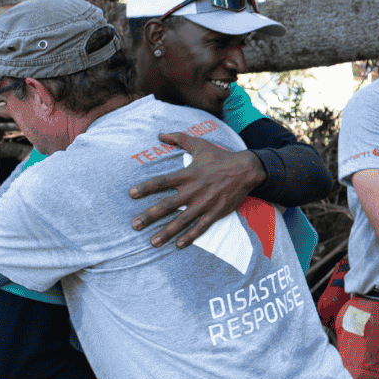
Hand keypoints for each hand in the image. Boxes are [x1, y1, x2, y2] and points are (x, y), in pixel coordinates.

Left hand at [129, 133, 266, 247]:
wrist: (246, 169)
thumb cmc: (220, 157)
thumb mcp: (199, 145)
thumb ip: (179, 138)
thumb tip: (160, 134)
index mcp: (188, 174)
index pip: (162, 181)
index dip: (146, 187)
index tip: (131, 194)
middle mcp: (194, 190)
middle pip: (168, 205)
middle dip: (150, 215)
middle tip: (135, 225)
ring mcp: (205, 203)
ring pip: (182, 220)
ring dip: (166, 232)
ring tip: (153, 242)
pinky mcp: (216, 212)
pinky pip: (201, 226)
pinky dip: (190, 236)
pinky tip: (178, 244)